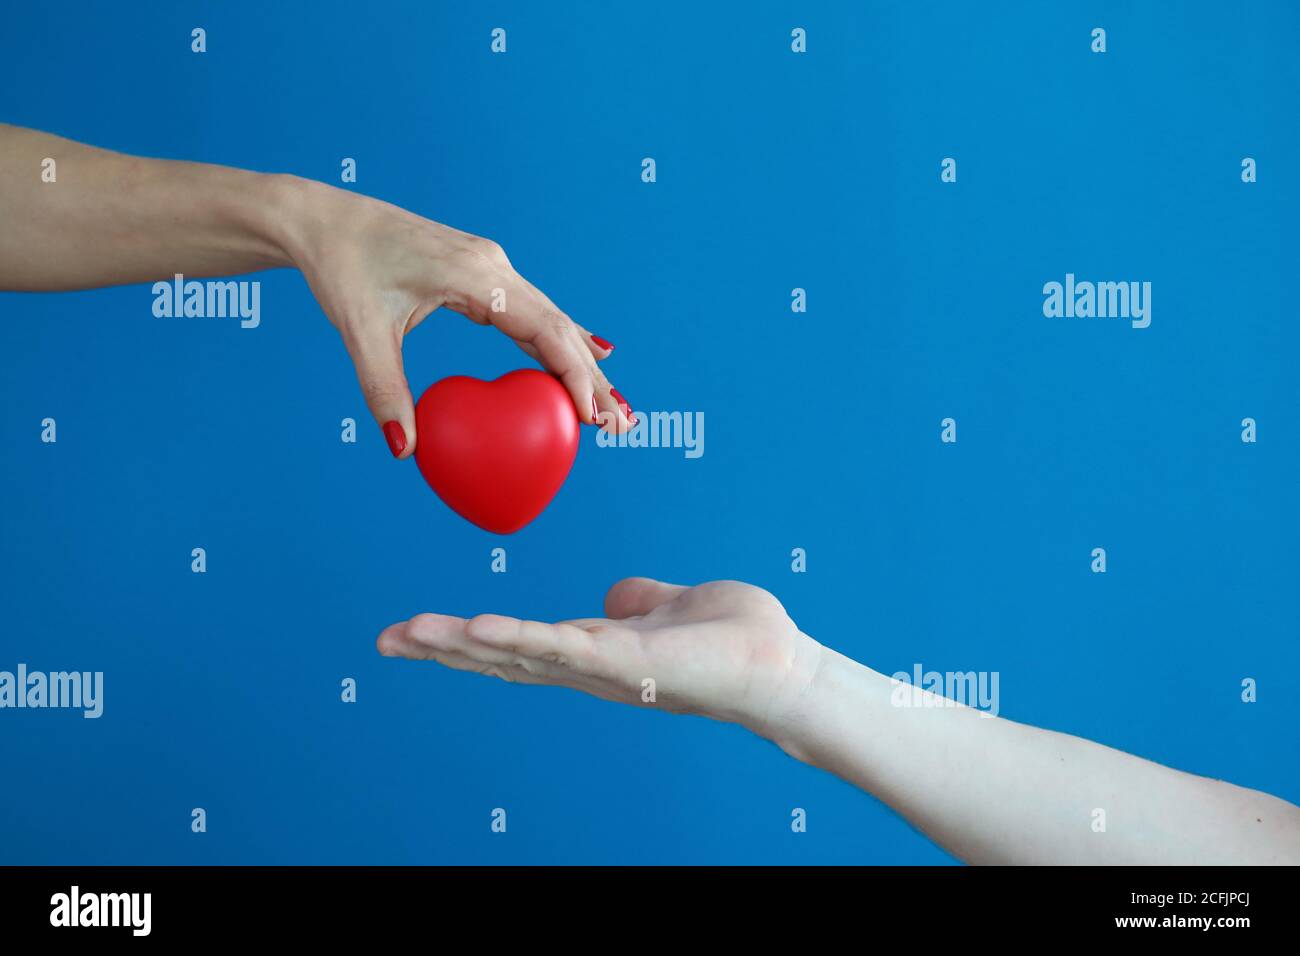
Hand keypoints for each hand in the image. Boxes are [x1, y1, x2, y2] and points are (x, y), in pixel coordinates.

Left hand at [280, 177, 635, 457]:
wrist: (324, 218)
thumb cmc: (342, 267)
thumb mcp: (360, 330)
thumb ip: (384, 389)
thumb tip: (403, 450)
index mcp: (476, 275)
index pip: (544, 329)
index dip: (573, 375)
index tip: (592, 417)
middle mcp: (494, 267)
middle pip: (560, 328)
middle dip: (592, 380)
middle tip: (622, 426)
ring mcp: (491, 267)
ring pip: (552, 321)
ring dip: (581, 364)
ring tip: (612, 407)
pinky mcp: (481, 273)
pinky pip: (531, 314)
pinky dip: (558, 343)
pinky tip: (586, 357)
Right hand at [376, 578, 823, 736]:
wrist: (781, 665)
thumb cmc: (734, 637)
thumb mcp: (672, 607)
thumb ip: (639, 602)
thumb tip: (616, 597)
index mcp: (595, 649)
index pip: (517, 643)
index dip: (466, 639)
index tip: (414, 630)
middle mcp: (590, 667)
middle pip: (502, 657)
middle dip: (442, 649)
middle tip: (385, 640)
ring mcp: (604, 669)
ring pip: (519, 655)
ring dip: (461, 646)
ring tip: (407, 635)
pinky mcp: (627, 663)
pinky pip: (563, 648)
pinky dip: (517, 638)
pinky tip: (475, 629)